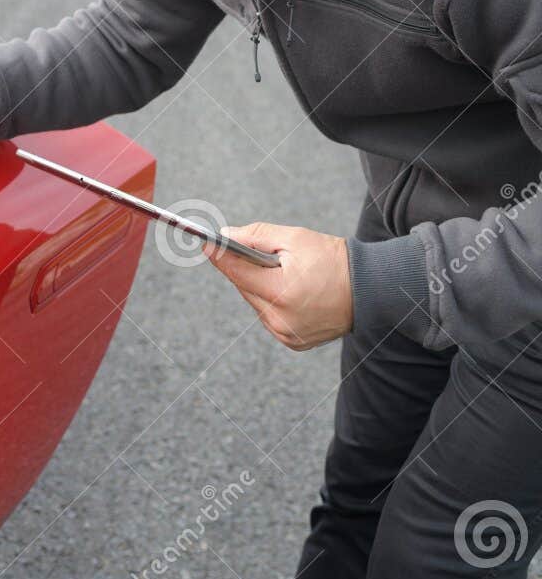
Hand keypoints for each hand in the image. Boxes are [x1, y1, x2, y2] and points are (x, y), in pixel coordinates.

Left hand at [204, 222, 352, 349]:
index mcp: (280, 293)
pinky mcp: (293, 341)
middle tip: (253, 251)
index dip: (220, 255)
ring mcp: (286, 334)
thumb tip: (225, 236)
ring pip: (255, 303)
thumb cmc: (336, 261)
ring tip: (283, 273)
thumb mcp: (296, 238)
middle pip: (244, 287)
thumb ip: (256, 236)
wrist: (373, 290)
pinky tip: (290, 290)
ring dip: (259, 286)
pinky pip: (269, 316)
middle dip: (245, 268)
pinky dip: (273, 301)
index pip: (236, 272)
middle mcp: (280, 319)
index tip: (206, 243)